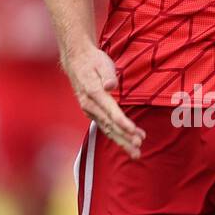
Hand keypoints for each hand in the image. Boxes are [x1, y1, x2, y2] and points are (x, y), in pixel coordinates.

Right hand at [63, 41, 145, 157]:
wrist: (76, 61)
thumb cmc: (93, 61)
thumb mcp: (102, 62)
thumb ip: (107, 75)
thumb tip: (110, 86)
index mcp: (93, 93)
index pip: (110, 111)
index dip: (122, 122)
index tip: (133, 131)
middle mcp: (90, 105)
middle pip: (109, 125)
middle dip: (125, 138)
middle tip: (138, 147)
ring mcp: (89, 110)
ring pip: (107, 129)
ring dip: (122, 141)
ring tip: (136, 153)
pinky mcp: (92, 112)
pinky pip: (105, 127)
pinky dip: (117, 136)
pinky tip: (128, 143)